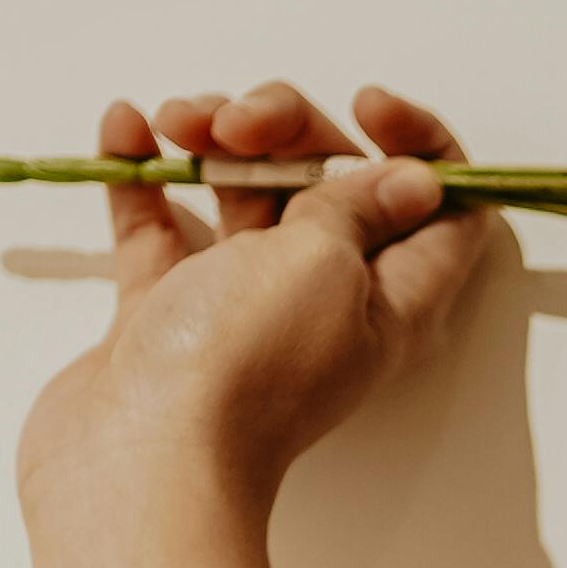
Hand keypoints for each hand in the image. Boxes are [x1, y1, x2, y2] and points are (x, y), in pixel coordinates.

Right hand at [15, 79, 489, 540]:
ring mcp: (242, 305)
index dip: (419, 145)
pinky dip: (145, 172)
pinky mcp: (168, 311)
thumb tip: (414, 182)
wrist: (141, 460)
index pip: (444, 208)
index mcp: (394, 298)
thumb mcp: (326, 262)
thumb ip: (358, 207)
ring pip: (243, 193)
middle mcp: (326, 300)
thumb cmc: (245, 364)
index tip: (366, 107)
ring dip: (212, 137)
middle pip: (330, 183)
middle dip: (288, 128)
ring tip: (171, 121)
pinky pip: (163, 224)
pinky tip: (122, 129)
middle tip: (239, 122)